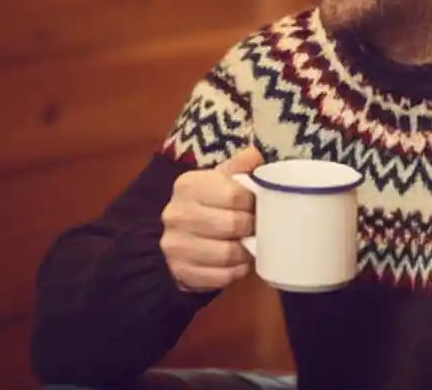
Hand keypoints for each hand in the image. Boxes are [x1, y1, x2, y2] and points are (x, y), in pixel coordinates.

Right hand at [160, 147, 264, 292]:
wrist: (181, 240)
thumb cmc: (210, 205)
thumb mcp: (221, 181)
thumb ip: (239, 167)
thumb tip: (255, 154)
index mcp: (188, 184)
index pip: (235, 194)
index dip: (253, 203)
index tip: (256, 206)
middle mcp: (176, 213)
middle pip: (233, 224)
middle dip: (251, 228)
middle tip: (257, 229)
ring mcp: (174, 244)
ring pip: (227, 254)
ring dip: (245, 253)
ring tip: (249, 247)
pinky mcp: (180, 271)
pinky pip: (220, 277)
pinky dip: (235, 272)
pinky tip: (237, 264)